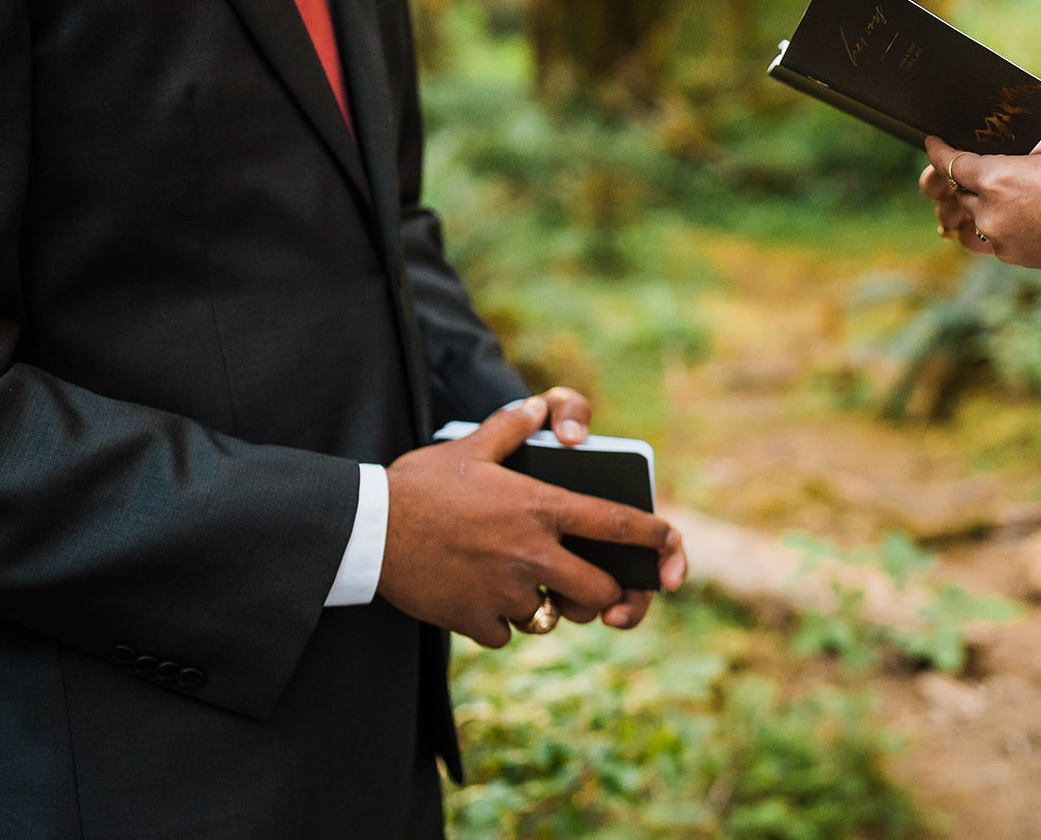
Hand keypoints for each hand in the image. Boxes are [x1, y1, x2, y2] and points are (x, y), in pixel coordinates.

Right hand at [379, 395, 686, 647]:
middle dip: (601, 592)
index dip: (656, 537)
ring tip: (519, 585)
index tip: (672, 546)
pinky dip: (499, 623)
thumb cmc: (419, 484)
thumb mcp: (468, 447)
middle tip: (583, 584)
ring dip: (543, 607)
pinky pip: (506, 634)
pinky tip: (478, 599)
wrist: (368, 529)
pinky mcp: (476, 620)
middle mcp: (534, 554)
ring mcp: (506, 591)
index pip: (619, 524)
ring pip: (551, 617)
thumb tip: (536, 406)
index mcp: (541, 508)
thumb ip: (511, 428)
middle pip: (600, 590)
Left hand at [921, 127, 1040, 282]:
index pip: (950, 163)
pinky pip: (985, 240)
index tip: (931, 141)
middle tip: (948, 162)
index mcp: (999, 178)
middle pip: (953, 192)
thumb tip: (1001, 148)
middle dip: (948, 175)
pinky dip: (981, 225)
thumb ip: (1022, 143)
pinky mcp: (1018, 258)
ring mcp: (1003, 242)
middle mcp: (992, 214)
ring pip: (963, 221)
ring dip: (960, 205)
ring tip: (962, 191)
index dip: (938, 149)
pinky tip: (989, 212)